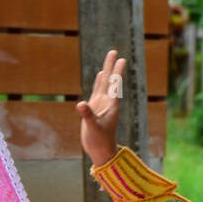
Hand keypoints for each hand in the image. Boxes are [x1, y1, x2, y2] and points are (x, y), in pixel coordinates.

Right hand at [76, 49, 125, 168]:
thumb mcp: (93, 127)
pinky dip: (98, 82)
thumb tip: (80, 104)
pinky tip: (100, 76)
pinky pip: (97, 91)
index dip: (117, 72)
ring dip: (106, 71)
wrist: (100, 150)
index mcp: (111, 105)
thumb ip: (88, 115)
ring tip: (109, 59)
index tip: (122, 59)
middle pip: (109, 80)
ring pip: (104, 84)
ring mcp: (101, 104)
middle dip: (111, 66)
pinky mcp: (94, 108)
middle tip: (114, 51)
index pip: (115, 85)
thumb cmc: (100, 140)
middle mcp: (107, 102)